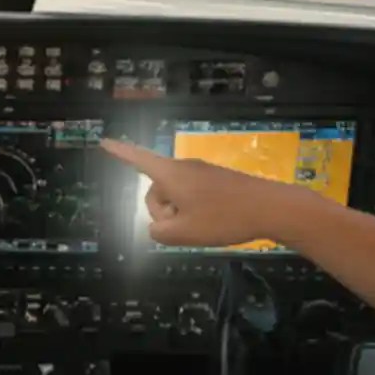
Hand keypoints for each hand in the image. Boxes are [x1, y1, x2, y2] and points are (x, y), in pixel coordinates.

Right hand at [101, 138, 323, 247]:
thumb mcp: (183, 233)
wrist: (272, 208)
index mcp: (170, 175)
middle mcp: (183, 168)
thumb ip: (158, 232)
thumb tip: (158, 226)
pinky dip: (195, 211)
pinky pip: (193, 196)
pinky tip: (215, 222)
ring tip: (205, 226)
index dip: (118, 152)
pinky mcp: (216, 181)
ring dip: (181, 214)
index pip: (136, 159)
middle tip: (185, 226)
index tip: (103, 141)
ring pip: (175, 196)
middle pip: (156, 190)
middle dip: (162, 211)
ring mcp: (201, 173)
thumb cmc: (223, 218)